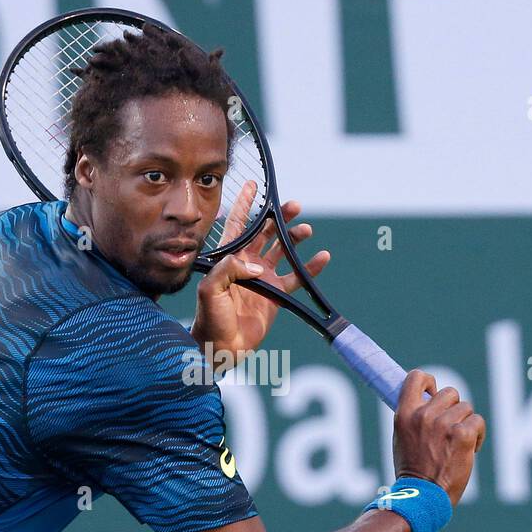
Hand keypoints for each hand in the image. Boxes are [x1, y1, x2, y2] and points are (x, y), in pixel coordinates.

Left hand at [189, 180, 329, 371]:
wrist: (222, 346)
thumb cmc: (209, 318)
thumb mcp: (210, 290)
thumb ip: (228, 270)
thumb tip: (256, 266)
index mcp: (228, 258)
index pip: (238, 224)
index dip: (244, 204)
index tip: (252, 184)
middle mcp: (246, 263)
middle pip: (266, 232)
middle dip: (279, 217)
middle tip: (294, 206)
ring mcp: (263, 277)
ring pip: (283, 250)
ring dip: (295, 238)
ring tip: (306, 230)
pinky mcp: (276, 294)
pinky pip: (297, 277)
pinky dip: (310, 267)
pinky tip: (322, 257)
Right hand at [392, 371, 485, 505]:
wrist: (423, 495)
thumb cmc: (413, 470)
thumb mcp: (401, 438)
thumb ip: (413, 417)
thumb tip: (427, 400)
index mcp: (404, 414)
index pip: (416, 377)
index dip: (429, 381)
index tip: (432, 393)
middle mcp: (423, 415)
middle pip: (450, 392)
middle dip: (453, 408)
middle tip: (450, 428)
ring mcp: (444, 424)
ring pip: (466, 408)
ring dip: (466, 423)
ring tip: (459, 443)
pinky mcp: (463, 434)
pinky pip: (478, 421)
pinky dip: (478, 434)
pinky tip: (471, 448)